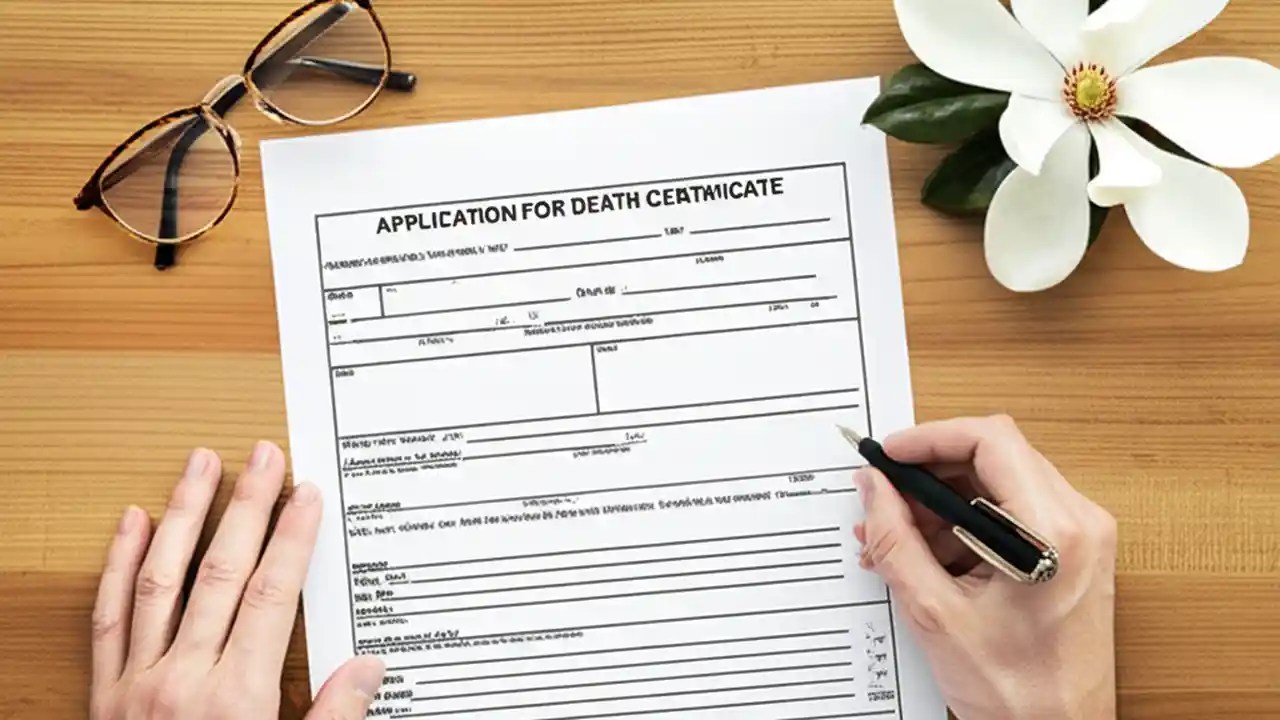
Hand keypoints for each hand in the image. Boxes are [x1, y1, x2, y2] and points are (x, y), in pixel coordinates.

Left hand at [90, 442, 384, 718]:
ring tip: (199, 465)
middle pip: (221, 571)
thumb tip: (367, 667)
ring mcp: (138, 682)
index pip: (272, 594)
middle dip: (246, 506)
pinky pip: (109, 616)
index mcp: (237, 698)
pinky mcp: (104, 693)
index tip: (306, 493)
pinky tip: (134, 523)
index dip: (293, 537)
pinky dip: (120, 565)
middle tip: (261, 455)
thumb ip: (332, 719)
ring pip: (161, 578)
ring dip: (184, 515)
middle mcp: (183, 679)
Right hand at [853, 416, 1116, 719]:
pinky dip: (965, 523)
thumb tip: (874, 488)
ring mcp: (1080, 535)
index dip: (930, 438)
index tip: (890, 455)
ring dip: (943, 502)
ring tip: (897, 538)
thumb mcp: (935, 611)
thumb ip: (896, 539)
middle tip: (884, 496)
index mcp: (1053, 531)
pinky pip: (1013, 510)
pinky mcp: (1072, 550)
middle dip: (930, 474)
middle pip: (994, 456)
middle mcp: (1078, 523)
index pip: (990, 440)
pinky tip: (927, 554)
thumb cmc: (1018, 691)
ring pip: (999, 482)